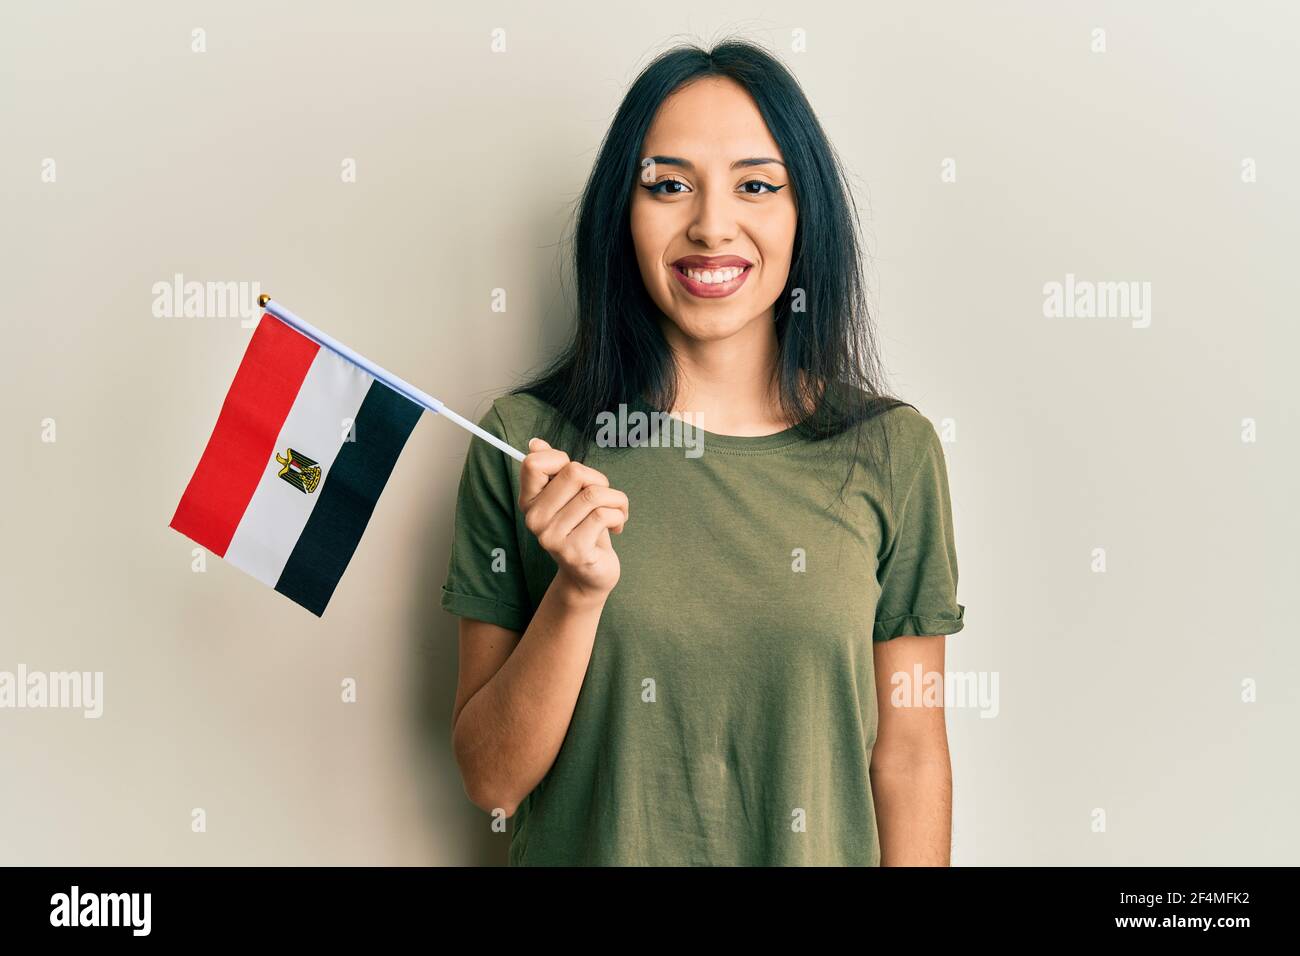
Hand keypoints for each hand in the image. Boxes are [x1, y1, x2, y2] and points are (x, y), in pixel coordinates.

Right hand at [519, 437, 627, 601]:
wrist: (589, 575)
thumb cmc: (582, 528)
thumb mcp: (568, 497)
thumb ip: (553, 470)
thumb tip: (535, 443)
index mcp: (529, 501)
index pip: (534, 463)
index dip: (561, 459)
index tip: (576, 477)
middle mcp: (534, 519)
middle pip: (574, 472)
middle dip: (599, 479)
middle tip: (604, 497)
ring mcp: (552, 537)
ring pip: (594, 493)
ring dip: (616, 499)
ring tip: (617, 511)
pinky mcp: (575, 551)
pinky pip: (604, 514)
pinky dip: (619, 515)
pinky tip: (617, 526)